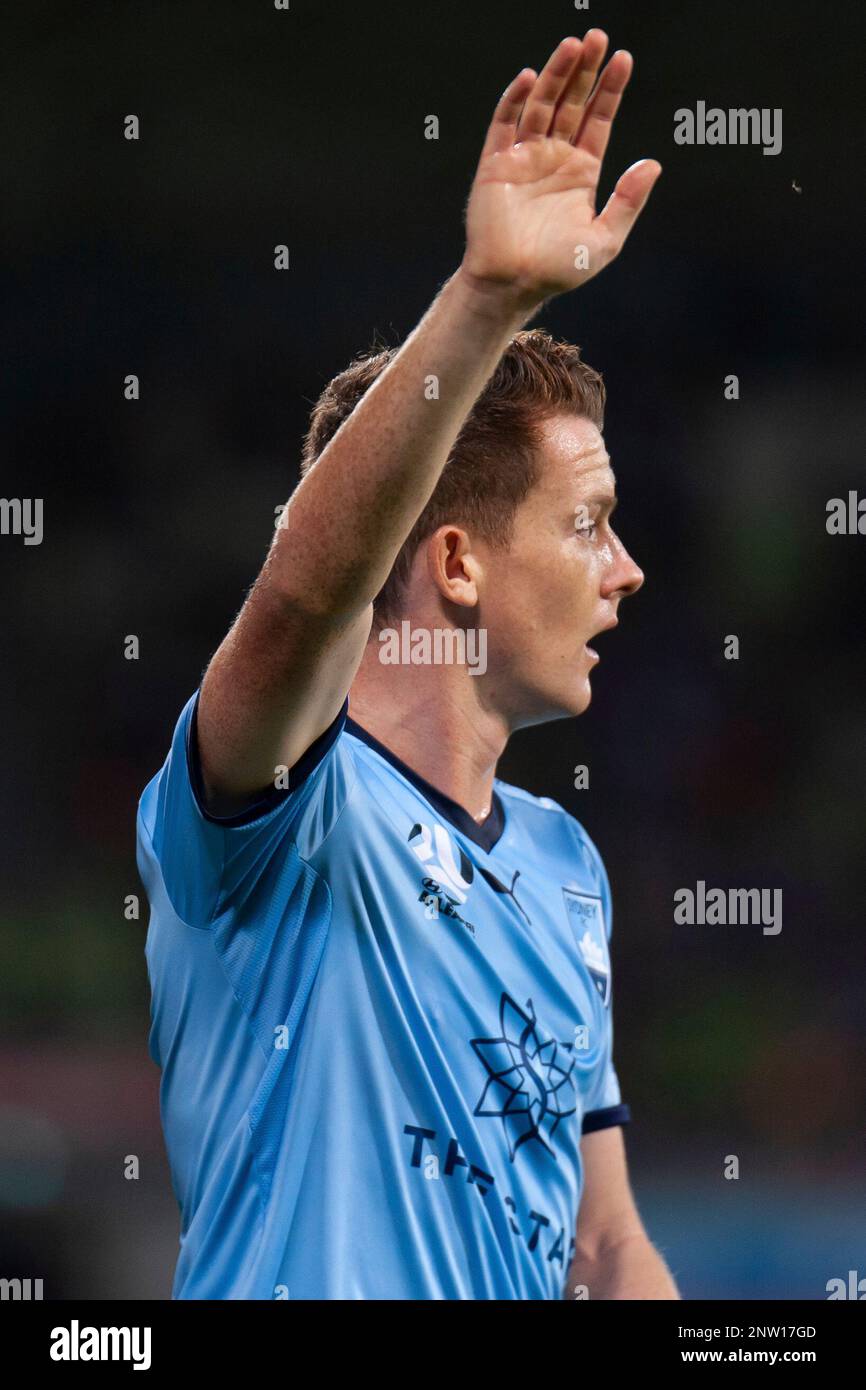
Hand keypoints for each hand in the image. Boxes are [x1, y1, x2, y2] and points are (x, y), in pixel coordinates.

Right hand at [461, 32, 660, 307]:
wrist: (512, 285)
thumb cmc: (558, 270)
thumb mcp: (605, 240)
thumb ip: (628, 201)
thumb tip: (653, 164)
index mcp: (581, 172)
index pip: (598, 120)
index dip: (611, 90)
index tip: (623, 59)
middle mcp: (553, 159)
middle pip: (572, 103)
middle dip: (585, 71)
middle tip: (598, 38)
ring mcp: (523, 158)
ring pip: (541, 105)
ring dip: (555, 74)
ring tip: (572, 46)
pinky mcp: (495, 165)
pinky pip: (504, 124)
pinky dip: (514, 100)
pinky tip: (529, 78)